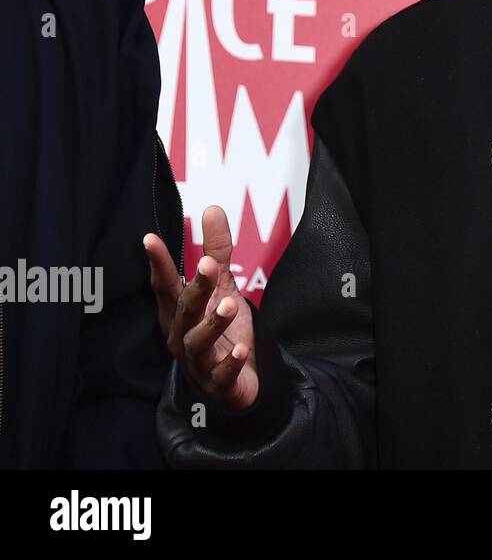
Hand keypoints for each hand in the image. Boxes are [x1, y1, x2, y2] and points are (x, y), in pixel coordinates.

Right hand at [143, 205, 258, 410]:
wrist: (233, 384)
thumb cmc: (220, 331)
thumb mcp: (221, 288)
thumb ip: (216, 252)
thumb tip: (212, 208)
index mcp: (178, 313)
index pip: (165, 285)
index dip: (159, 263)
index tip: (149, 238)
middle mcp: (181, 336)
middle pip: (184, 311)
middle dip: (195, 289)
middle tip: (208, 265)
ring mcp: (198, 362)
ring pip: (199, 342)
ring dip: (213, 323)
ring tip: (230, 304)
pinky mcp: (218, 384)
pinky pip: (221, 374)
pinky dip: (230, 363)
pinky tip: (241, 349)